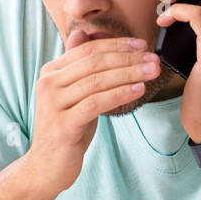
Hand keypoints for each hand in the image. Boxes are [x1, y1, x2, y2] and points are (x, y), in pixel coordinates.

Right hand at [25, 32, 158, 193]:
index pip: (88, 50)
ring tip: (152, 71)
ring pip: (97, 81)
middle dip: (128, 58)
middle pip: (94, 62)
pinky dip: (119, 94)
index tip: (142, 45)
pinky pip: (96, 103)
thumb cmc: (66, 129)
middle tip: (154, 58)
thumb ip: (77, 66)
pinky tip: (138, 90)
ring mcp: (53, 103)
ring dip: (129, 74)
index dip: (116, 45)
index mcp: (50, 72)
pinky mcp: (63, 124)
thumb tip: (82, 33)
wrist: (46, 166)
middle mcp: (48, 83)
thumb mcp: (72, 94)